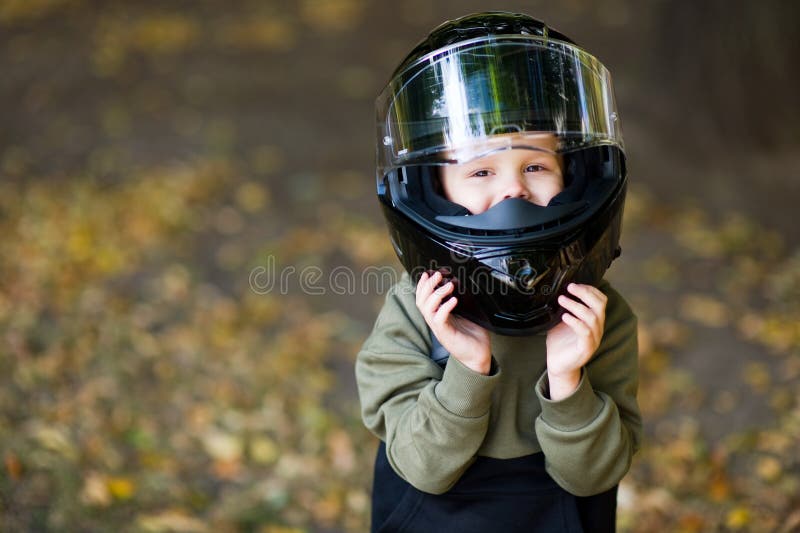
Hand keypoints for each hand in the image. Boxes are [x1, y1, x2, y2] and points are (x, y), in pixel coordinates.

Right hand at [415, 270, 491, 373]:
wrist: (479, 355)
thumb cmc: (474, 334)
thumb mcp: (467, 312)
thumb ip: (462, 299)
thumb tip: (463, 282)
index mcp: (437, 315)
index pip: (423, 298)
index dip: (422, 285)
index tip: (427, 273)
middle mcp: (435, 322)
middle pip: (421, 302)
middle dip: (427, 286)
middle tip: (438, 275)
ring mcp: (439, 329)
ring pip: (427, 310)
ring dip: (437, 294)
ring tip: (449, 285)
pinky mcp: (446, 335)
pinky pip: (440, 320)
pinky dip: (445, 308)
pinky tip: (454, 300)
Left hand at [545, 283, 606, 399]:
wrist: (558, 365)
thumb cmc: (560, 341)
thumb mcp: (561, 320)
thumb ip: (563, 307)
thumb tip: (555, 289)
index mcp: (594, 319)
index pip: (601, 300)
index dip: (590, 289)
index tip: (574, 283)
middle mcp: (597, 328)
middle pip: (599, 305)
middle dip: (585, 293)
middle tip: (569, 287)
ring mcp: (593, 338)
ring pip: (591, 317)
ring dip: (575, 305)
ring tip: (561, 299)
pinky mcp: (586, 349)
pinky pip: (585, 332)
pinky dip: (575, 321)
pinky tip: (565, 316)